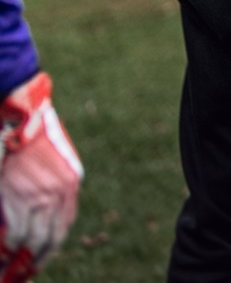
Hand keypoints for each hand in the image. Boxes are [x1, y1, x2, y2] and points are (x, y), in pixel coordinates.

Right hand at [0, 74, 80, 272]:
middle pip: (50, 237)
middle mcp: (58, 192)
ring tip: (9, 270)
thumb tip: (44, 215)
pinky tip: (4, 252)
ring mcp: (37, 194)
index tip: (39, 260)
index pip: (63, 226)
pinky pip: (15, 229)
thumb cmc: (32, 139)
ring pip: (31, 238)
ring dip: (19, 258)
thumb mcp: (53, 164)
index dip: (50, 247)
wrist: (20, 118)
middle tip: (24, 273)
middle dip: (36, 260)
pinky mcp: (16, 195)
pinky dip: (8, 244)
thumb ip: (53, 188)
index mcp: (69, 185)